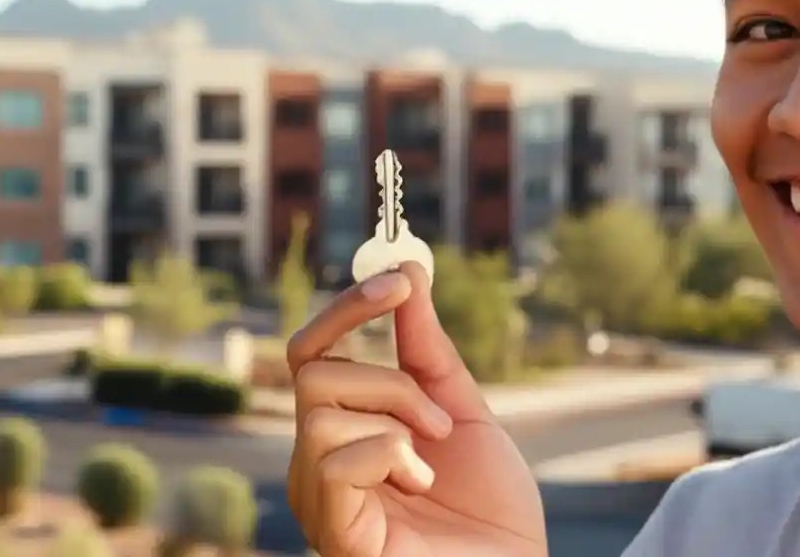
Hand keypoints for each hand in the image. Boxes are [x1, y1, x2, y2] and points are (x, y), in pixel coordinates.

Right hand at [286, 261, 547, 556]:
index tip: (400, 280)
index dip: (347, 308)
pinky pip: (332, 462)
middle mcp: (316, 460)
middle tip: (440, 417)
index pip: (311, 351)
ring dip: (397, 418)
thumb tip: (407, 269)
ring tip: (434, 456)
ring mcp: (318, 498)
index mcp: (341, 430)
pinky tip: (420, 484)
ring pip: (319, 410)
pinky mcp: (332, 532)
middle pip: (312, 371)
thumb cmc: (488, 504)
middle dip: (389, 379)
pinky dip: (388, 456)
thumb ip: (426, 348)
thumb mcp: (462, 407)